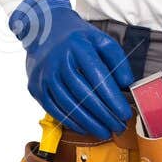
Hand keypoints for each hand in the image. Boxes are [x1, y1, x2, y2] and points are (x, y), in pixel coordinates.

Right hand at [9, 0, 134, 138]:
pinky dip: (71, 121)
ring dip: (89, 122)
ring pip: (69, 105)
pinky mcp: (35, 87)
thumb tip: (126, 84)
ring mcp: (44, 75)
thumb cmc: (77, 39)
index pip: (98, 77)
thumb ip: (117, 60)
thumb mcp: (100, 40)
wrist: (43, 30)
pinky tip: (86, 127)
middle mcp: (58, 61)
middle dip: (104, 115)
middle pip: (84, 94)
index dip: (112, 99)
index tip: (125, 113)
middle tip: (118, 127)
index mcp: (78, 47)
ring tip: (105, 131)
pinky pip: (54, 109)